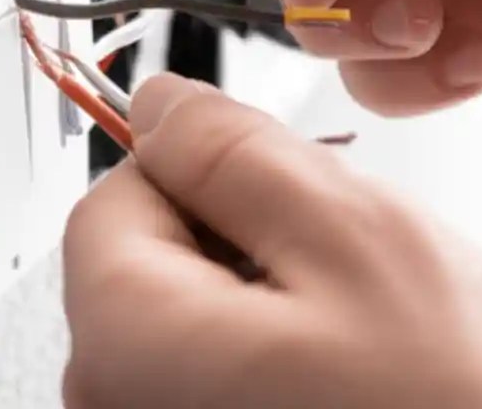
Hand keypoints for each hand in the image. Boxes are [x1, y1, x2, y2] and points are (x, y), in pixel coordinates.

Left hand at [62, 74, 481, 408]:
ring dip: (280, 290)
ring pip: (205, 308)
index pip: (114, 190)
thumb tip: (162, 102)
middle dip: (250, 228)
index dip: (207, 160)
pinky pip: (229, 369)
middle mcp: (119, 407)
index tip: (283, 173)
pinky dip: (288, 348)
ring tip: (367, 325)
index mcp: (129, 344)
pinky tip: (356, 369)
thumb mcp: (352, 234)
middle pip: (156, 254)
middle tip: (349, 259)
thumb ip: (235, 152)